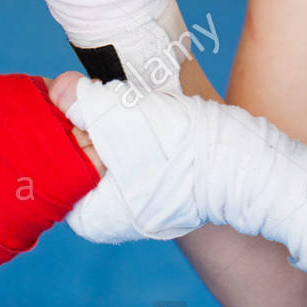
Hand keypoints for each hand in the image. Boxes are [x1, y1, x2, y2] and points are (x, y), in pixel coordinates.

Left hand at [48, 72, 306, 298]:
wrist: (252, 166)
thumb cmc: (182, 152)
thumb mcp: (118, 116)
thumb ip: (77, 102)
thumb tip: (55, 89)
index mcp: (92, 216)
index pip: (54, 164)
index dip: (59, 128)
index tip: (70, 102)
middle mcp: (113, 216)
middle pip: (82, 153)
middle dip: (90, 122)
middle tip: (103, 100)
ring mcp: (140, 199)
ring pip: (110, 144)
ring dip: (116, 118)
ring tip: (135, 108)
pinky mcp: (165, 179)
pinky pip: (136, 145)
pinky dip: (139, 124)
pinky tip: (154, 114)